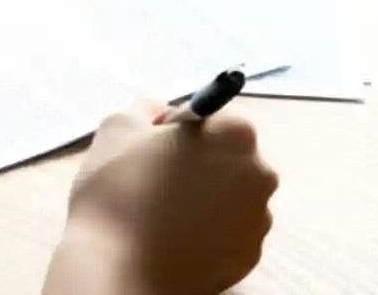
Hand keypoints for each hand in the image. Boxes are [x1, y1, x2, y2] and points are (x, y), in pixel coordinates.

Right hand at [44, 101, 277, 294]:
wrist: (119, 268)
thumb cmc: (117, 188)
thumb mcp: (118, 127)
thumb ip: (145, 109)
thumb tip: (159, 112)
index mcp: (235, 134)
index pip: (211, 116)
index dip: (176, 128)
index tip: (150, 146)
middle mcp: (260, 174)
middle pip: (226, 155)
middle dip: (196, 162)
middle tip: (152, 178)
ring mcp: (258, 220)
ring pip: (228, 195)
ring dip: (202, 196)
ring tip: (159, 212)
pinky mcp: (249, 257)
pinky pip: (226, 231)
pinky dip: (205, 230)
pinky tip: (171, 235)